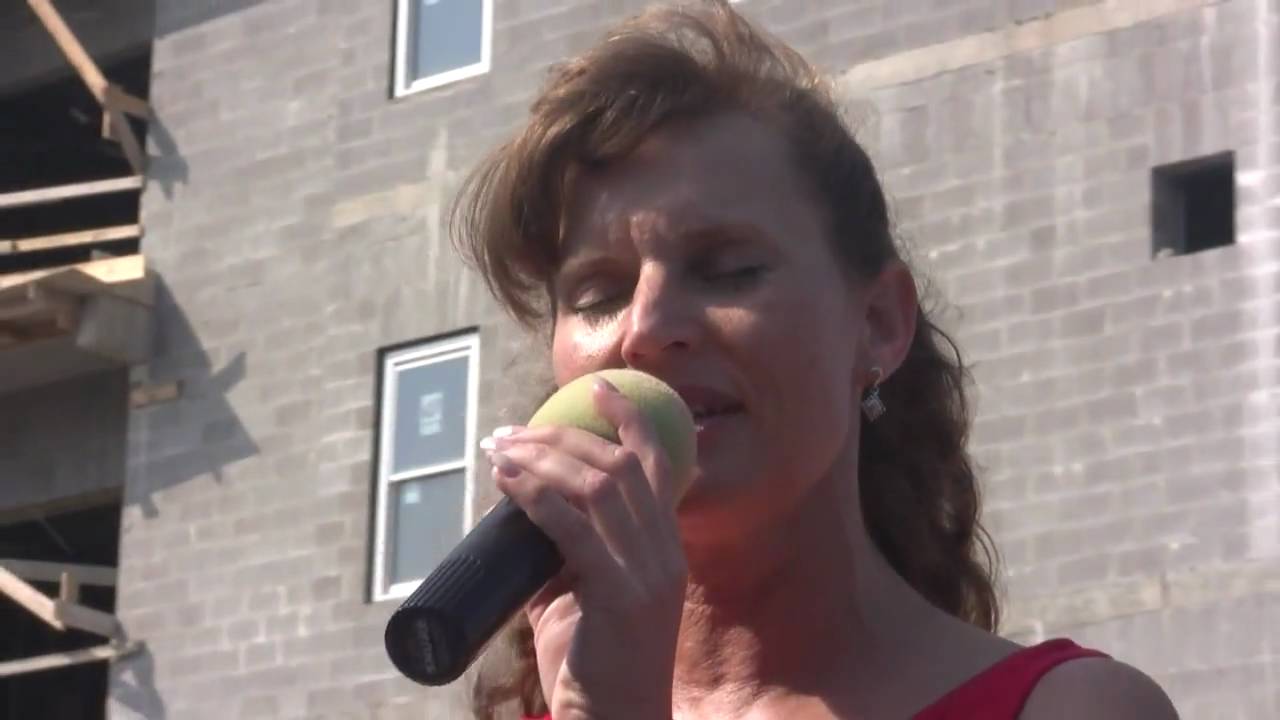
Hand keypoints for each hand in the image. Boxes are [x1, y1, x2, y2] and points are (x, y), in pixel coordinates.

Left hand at [485, 377, 686, 719]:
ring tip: (499, 449)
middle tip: (509, 431)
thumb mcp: (577, 599)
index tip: (597, 387)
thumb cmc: (590, 669)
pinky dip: (536, 496)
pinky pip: (574, 529)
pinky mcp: (622, 596)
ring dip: (543, 458)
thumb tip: (518, 510)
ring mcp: (649, 573)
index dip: (630, 419)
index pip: (658, 464)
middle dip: (562, 436)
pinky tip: (506, 481)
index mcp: (665, 548)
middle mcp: (666, 553)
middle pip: (620, 466)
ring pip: (600, 486)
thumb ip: (561, 554)